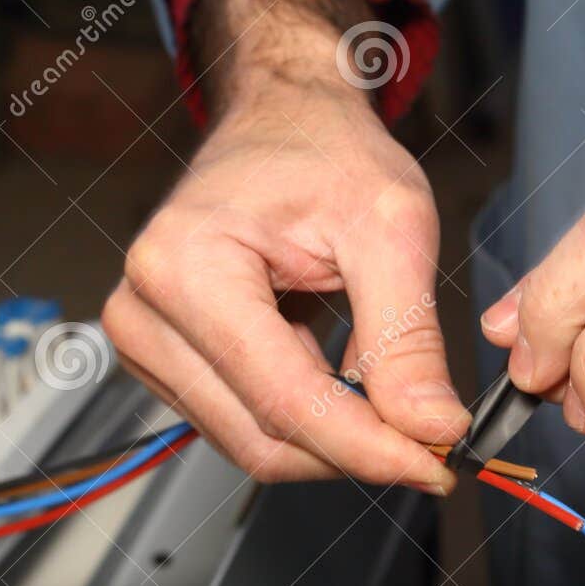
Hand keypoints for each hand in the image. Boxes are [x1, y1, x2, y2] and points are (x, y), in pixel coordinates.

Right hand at [104, 0, 465, 491]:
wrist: (282, 121)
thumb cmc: (325, 151)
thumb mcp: (390, 229)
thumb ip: (408, 338)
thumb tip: (431, 426)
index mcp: (185, 268)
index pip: (286, 402)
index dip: (370, 447)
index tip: (439, 463)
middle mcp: (145, 312)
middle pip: (265, 437)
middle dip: (358, 451)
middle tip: (434, 439)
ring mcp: (146, 343)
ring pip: (257, 444)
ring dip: (336, 441)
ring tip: (394, 400)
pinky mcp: (165, 363)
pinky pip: (246, 426)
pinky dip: (311, 425)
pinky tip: (348, 388)